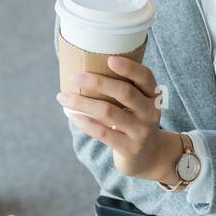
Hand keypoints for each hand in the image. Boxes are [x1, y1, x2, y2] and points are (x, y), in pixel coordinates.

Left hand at [56, 56, 181, 182]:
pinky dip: (85, 122)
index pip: (145, 77)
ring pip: (109, 112)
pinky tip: (72, 115)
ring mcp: (141, 132)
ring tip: (63, 97)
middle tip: (75, 77)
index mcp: (153, 96)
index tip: (110, 59)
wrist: (148, 156)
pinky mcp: (129, 149)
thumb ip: (121, 88)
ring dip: (82, 103)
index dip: (129, 67)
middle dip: (97, 82)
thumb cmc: (133, 121)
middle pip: (125, 92)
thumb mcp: (137, 104)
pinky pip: (103, 133)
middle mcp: (150, 112)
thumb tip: (83, 68)